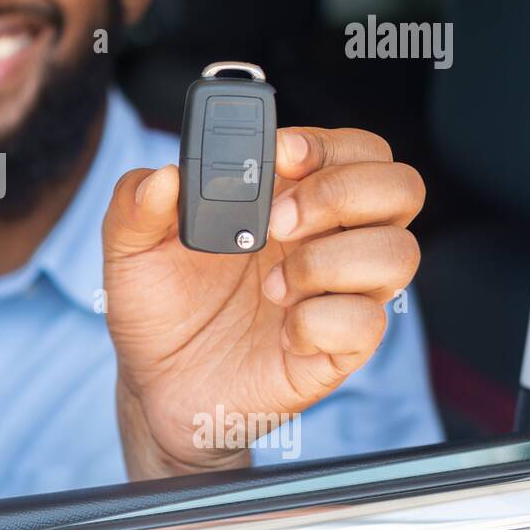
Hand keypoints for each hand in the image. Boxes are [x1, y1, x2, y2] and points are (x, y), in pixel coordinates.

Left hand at [102, 128, 423, 478]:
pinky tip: (281, 331)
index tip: (280, 155)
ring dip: (330, 260)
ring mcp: (340, 294)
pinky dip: (320, 321)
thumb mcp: (130, 249)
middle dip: (342, 193)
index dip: (330, 144)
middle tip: (277, 222)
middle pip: (399, 188)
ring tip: (271, 286)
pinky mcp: (339, 349)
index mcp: (288, 198)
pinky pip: (369, 322)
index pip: (355, 150)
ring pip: (399, 252)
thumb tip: (164, 177)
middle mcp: (327, 240)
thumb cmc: (158, 307)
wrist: (155, 384)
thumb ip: (135, 205)